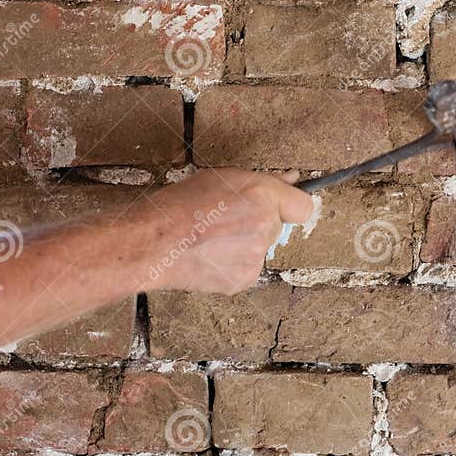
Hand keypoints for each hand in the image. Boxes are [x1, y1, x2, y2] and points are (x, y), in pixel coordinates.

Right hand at [141, 168, 313, 294]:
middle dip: (259, 223)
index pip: (304, 206)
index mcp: (262, 195)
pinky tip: (210, 256)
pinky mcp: (246, 278)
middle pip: (278, 226)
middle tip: (226, 220)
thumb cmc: (177, 207)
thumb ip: (262, 181)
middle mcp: (266, 224)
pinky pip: (248, 268)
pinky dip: (233, 264)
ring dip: (245, 244)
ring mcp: (257, 254)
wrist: (152, 244)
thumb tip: (291, 179)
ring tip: (212, 239)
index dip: (290, 205)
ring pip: (261, 248)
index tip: (281, 207)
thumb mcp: (219, 178)